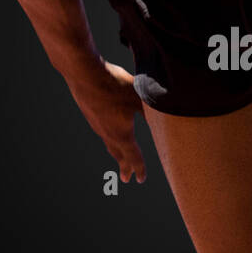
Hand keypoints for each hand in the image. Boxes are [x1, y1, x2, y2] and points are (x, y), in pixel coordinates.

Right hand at [65, 56, 146, 182]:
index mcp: (121, 134)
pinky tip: (109, 131)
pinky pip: (101, 131)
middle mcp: (107, 133)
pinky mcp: (89, 114)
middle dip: (125, 166)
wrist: (82, 73)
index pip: (133, 157)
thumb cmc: (113, 85)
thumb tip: (169, 117)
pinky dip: (109, 138)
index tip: (140, 180)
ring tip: (118, 157)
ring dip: (116, 152)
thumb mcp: (139, 97)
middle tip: (127, 178)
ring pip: (108, 142)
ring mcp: (96, 124)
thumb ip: (153, 111)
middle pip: (118, 154)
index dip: (139, 168)